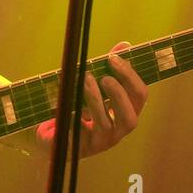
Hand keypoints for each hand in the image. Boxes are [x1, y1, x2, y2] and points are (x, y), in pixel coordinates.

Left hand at [35, 42, 147, 157]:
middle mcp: (116, 131)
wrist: (52, 132)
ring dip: (95, 99)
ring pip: (104, 125)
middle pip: (130, 119)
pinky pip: (77, 130)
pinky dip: (73, 110)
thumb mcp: (95, 85)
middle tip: (104, 77)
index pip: (140, 97)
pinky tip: (66, 96)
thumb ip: (110, 67)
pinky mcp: (77, 147)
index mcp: (124, 113)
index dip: (131, 76)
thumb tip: (125, 45)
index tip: (113, 58)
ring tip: (85, 79)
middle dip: (119, 95)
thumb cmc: (79, 106)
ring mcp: (98, 142)